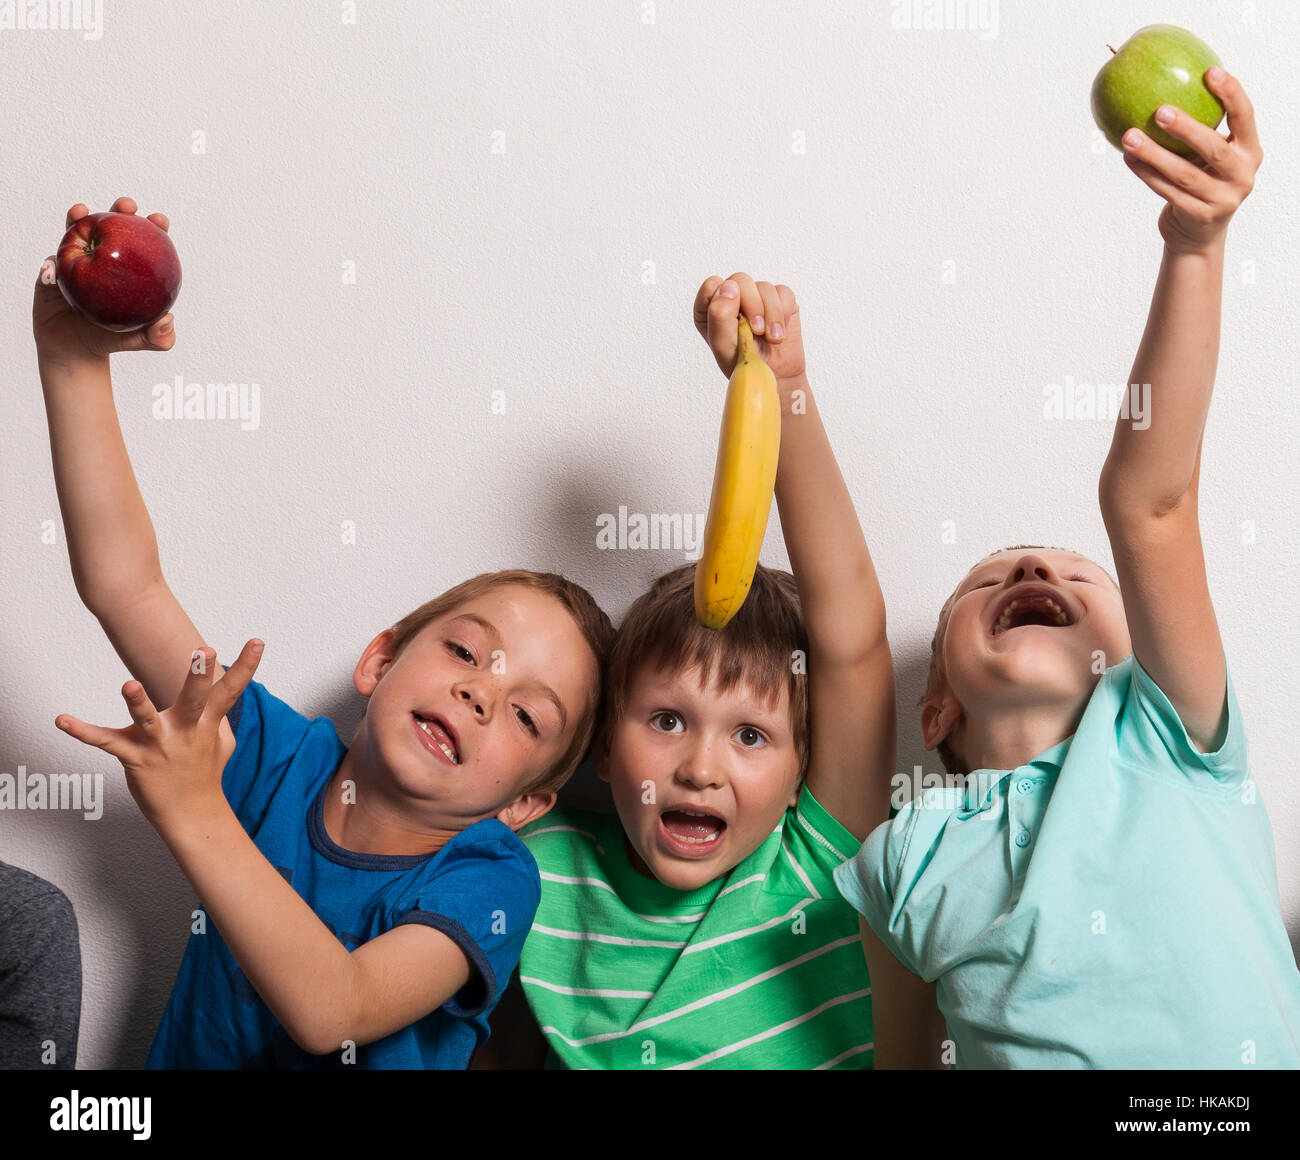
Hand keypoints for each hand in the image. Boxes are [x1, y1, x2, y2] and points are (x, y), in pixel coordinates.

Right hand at [34, 196, 177, 365]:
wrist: (74, 350)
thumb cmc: (109, 341)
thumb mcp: (138, 340)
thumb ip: (158, 337)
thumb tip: (169, 319)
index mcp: (127, 269)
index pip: (143, 245)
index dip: (154, 228)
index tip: (160, 220)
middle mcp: (102, 259)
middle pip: (112, 229)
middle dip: (121, 211)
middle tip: (127, 205)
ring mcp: (75, 261)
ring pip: (76, 234)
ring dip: (78, 219)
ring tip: (80, 211)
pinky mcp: (51, 271)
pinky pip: (50, 264)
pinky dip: (51, 263)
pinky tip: (52, 266)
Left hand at [54, 640, 262, 828]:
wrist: (191, 814)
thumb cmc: (204, 774)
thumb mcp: (222, 744)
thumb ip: (220, 718)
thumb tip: (224, 701)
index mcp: (208, 723)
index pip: (230, 690)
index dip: (246, 665)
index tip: (257, 641)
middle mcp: (186, 731)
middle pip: (195, 699)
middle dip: (199, 675)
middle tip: (204, 651)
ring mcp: (160, 745)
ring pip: (148, 720)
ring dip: (138, 702)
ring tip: (129, 684)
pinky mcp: (134, 758)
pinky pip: (106, 742)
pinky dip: (82, 731)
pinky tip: (62, 719)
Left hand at [693, 273, 805, 384]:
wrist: (776, 378)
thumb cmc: (745, 365)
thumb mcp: (724, 346)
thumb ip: (719, 315)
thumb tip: (729, 287)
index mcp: (711, 308)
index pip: (712, 285)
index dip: (725, 302)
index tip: (734, 324)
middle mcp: (733, 299)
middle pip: (741, 280)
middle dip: (753, 306)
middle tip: (758, 330)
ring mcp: (757, 297)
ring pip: (765, 287)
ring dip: (772, 315)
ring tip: (773, 339)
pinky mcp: (779, 300)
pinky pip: (784, 293)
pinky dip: (785, 313)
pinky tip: (780, 331)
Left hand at [1120, 68, 1261, 255]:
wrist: (1197, 234)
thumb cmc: (1201, 181)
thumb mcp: (1208, 156)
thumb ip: (1199, 129)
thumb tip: (1164, 82)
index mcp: (1249, 151)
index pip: (1244, 117)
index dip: (1231, 93)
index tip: (1210, 71)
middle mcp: (1242, 175)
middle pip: (1214, 148)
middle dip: (1187, 128)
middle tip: (1160, 110)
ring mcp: (1223, 199)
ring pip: (1184, 174)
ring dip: (1154, 154)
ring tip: (1129, 136)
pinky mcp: (1199, 217)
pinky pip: (1166, 191)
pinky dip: (1145, 174)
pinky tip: (1128, 158)